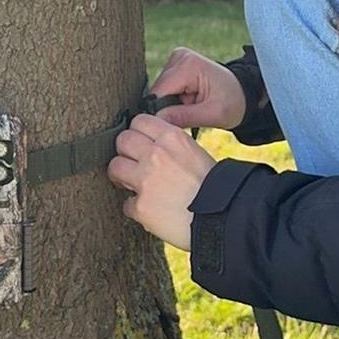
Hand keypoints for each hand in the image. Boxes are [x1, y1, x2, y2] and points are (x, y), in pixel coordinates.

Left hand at [107, 112, 214, 251]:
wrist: (223, 218)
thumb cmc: (215, 188)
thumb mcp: (196, 154)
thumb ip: (172, 147)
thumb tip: (152, 147)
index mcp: (172, 138)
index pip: (139, 121)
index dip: (137, 133)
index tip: (139, 143)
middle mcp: (156, 155)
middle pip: (123, 140)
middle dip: (125, 152)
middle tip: (133, 164)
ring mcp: (145, 180)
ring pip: (115, 167)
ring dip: (121, 176)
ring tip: (132, 185)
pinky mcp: (141, 206)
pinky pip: (126, 203)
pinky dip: (136, 209)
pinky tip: (150, 211)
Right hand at [141, 46, 249, 132]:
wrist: (243, 94)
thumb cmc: (233, 102)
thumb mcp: (213, 114)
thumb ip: (183, 116)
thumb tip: (157, 119)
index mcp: (189, 64)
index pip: (159, 91)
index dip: (161, 111)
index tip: (173, 124)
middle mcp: (180, 57)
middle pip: (157, 90)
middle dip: (169, 108)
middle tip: (190, 114)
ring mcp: (177, 59)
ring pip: (159, 91)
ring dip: (172, 104)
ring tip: (192, 107)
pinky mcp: (176, 66)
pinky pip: (164, 88)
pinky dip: (174, 99)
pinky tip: (189, 101)